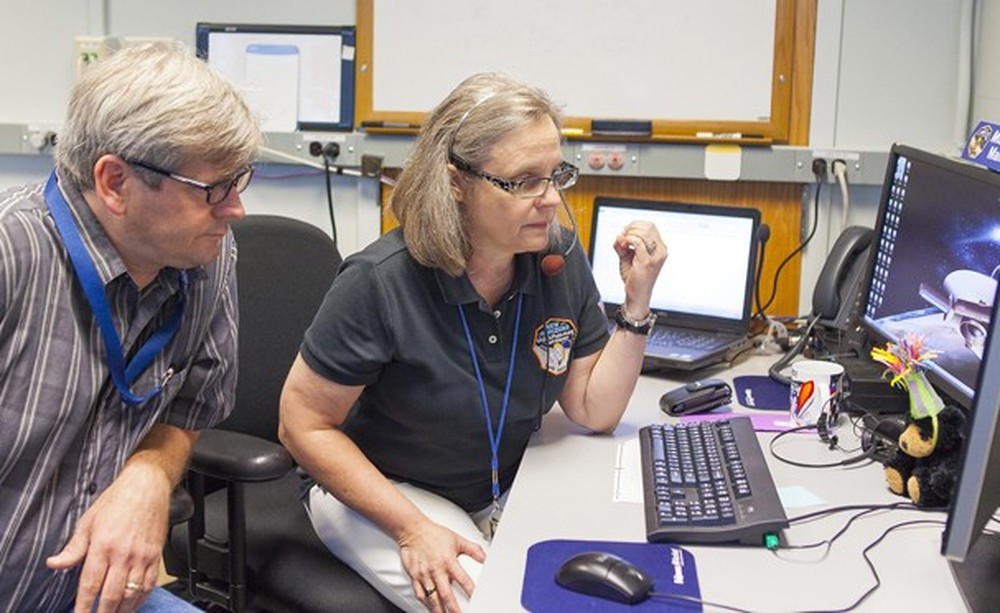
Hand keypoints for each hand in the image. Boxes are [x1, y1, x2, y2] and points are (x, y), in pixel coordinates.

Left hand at [46, 462, 171, 612]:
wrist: (147, 487)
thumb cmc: (118, 501)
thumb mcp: (88, 522)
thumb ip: (73, 549)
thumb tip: (54, 563)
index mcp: (103, 546)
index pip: (89, 585)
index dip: (83, 606)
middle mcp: (123, 554)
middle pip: (111, 595)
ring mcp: (142, 557)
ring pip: (131, 594)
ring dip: (121, 611)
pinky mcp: (155, 556)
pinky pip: (148, 585)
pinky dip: (140, 599)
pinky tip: (132, 604)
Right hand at [398, 519, 486, 611]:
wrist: (413, 530)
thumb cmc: (434, 534)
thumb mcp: (457, 539)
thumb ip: (472, 549)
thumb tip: (485, 557)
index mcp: (449, 561)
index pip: (462, 579)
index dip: (470, 590)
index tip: (474, 599)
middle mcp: (436, 570)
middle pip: (446, 594)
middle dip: (453, 608)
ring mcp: (424, 575)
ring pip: (432, 597)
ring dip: (438, 610)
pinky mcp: (414, 576)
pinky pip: (419, 593)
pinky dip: (425, 603)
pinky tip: (430, 608)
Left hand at [613, 221, 666, 316]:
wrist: (637, 296)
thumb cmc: (634, 278)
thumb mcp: (627, 257)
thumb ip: (623, 244)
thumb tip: (619, 235)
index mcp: (660, 248)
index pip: (650, 226)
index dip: (635, 225)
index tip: (625, 232)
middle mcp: (661, 251)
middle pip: (648, 226)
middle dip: (631, 228)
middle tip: (622, 237)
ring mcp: (656, 256)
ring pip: (643, 232)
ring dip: (629, 234)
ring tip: (623, 244)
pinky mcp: (647, 262)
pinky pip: (637, 242)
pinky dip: (627, 240)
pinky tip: (624, 247)